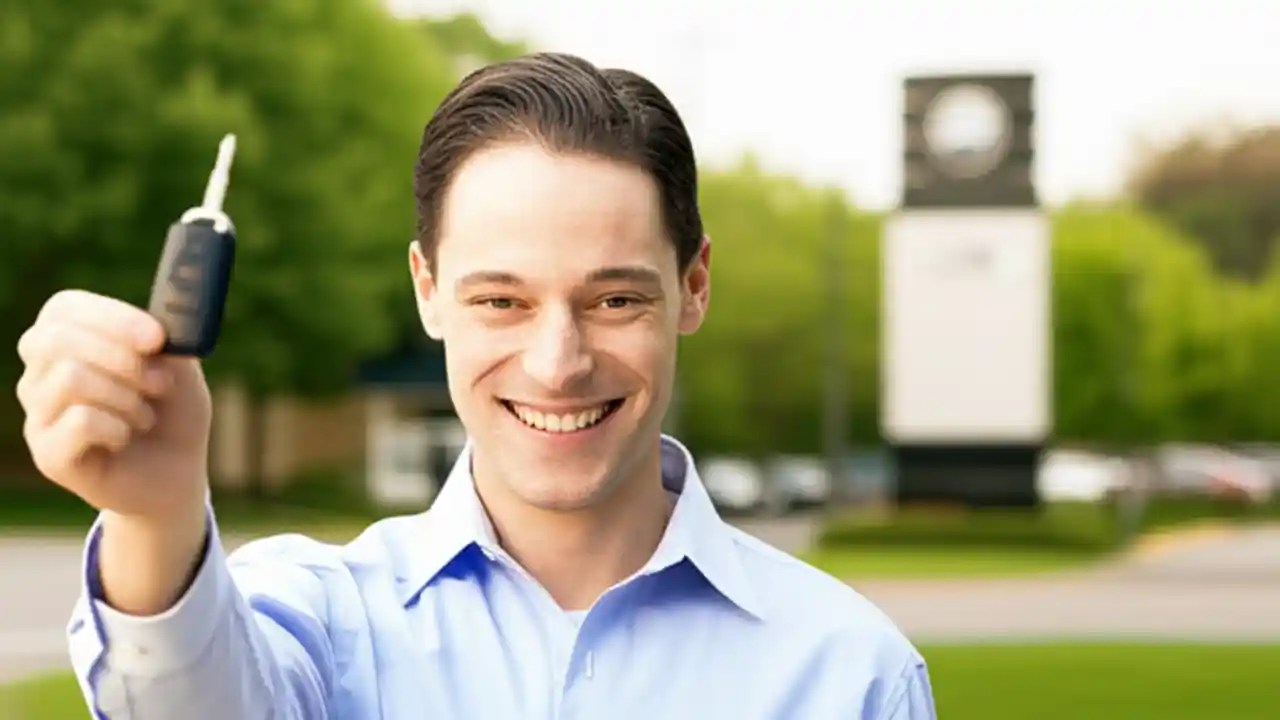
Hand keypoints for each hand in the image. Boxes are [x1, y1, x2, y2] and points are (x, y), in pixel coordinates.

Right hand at [15, 289, 212, 520]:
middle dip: (120, 356)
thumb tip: (157, 323)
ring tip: (144, 416)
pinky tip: (125, 439)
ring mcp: (38, 414)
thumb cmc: (172, 412)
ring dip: (126, 396)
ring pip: (69, 378)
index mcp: (67, 340)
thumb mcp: (180, 368)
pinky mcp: (47, 453)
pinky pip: (79, 421)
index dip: (112, 317)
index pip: (64, 309)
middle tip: (160, 383)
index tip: (158, 338)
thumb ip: (166, 338)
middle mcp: (41, 373)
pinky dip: (118, 427)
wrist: (176, 473)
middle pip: (56, 338)